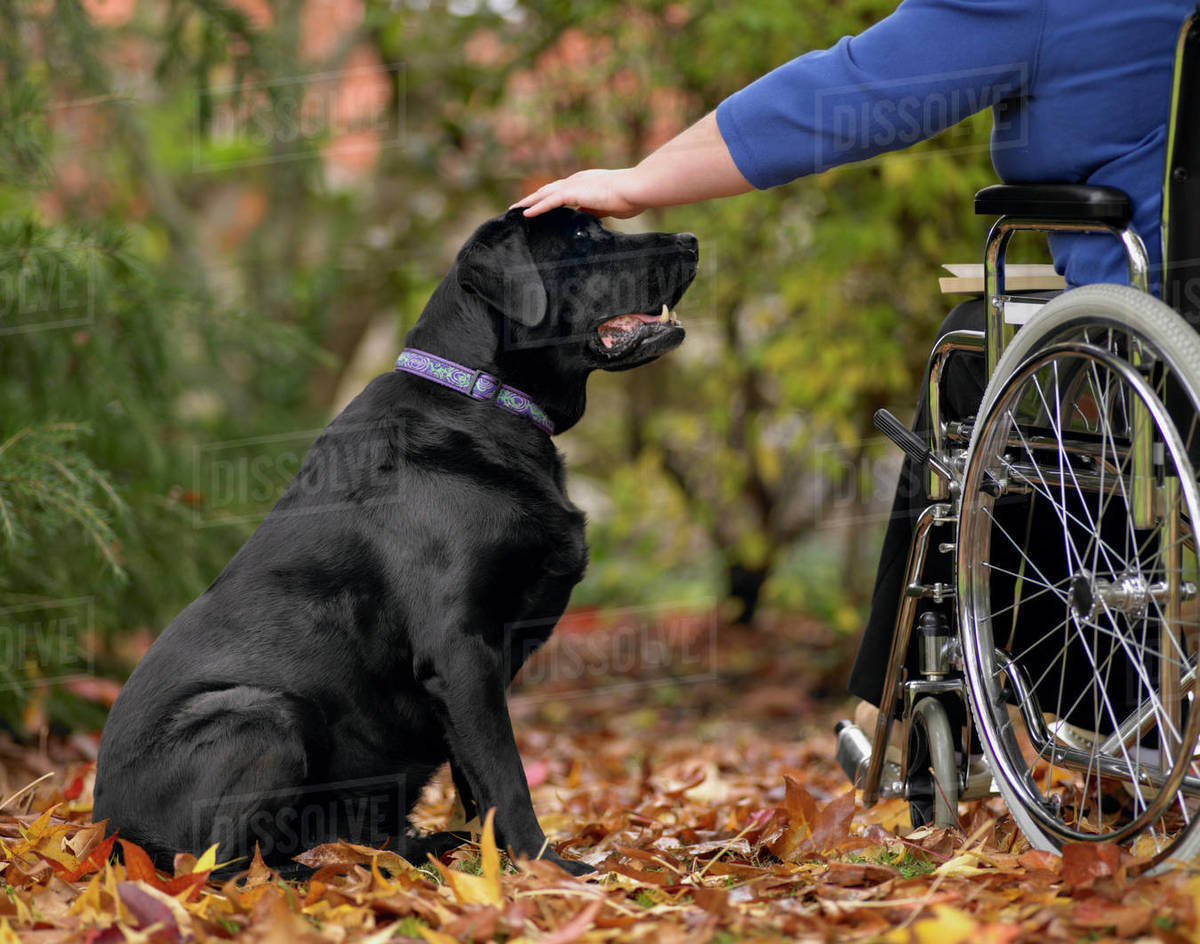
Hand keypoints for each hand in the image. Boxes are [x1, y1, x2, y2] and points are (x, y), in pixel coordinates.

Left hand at [511, 168, 645, 218]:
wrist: (636, 189)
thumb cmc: (630, 198)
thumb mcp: (608, 207)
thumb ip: (594, 210)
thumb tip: (583, 215)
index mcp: (585, 183)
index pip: (561, 190)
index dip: (547, 197)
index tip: (536, 205)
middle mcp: (577, 180)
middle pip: (548, 190)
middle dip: (532, 198)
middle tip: (518, 207)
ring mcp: (575, 185)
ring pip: (545, 194)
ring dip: (528, 202)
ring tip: (514, 210)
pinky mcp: (574, 193)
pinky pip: (550, 202)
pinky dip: (537, 208)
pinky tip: (525, 214)